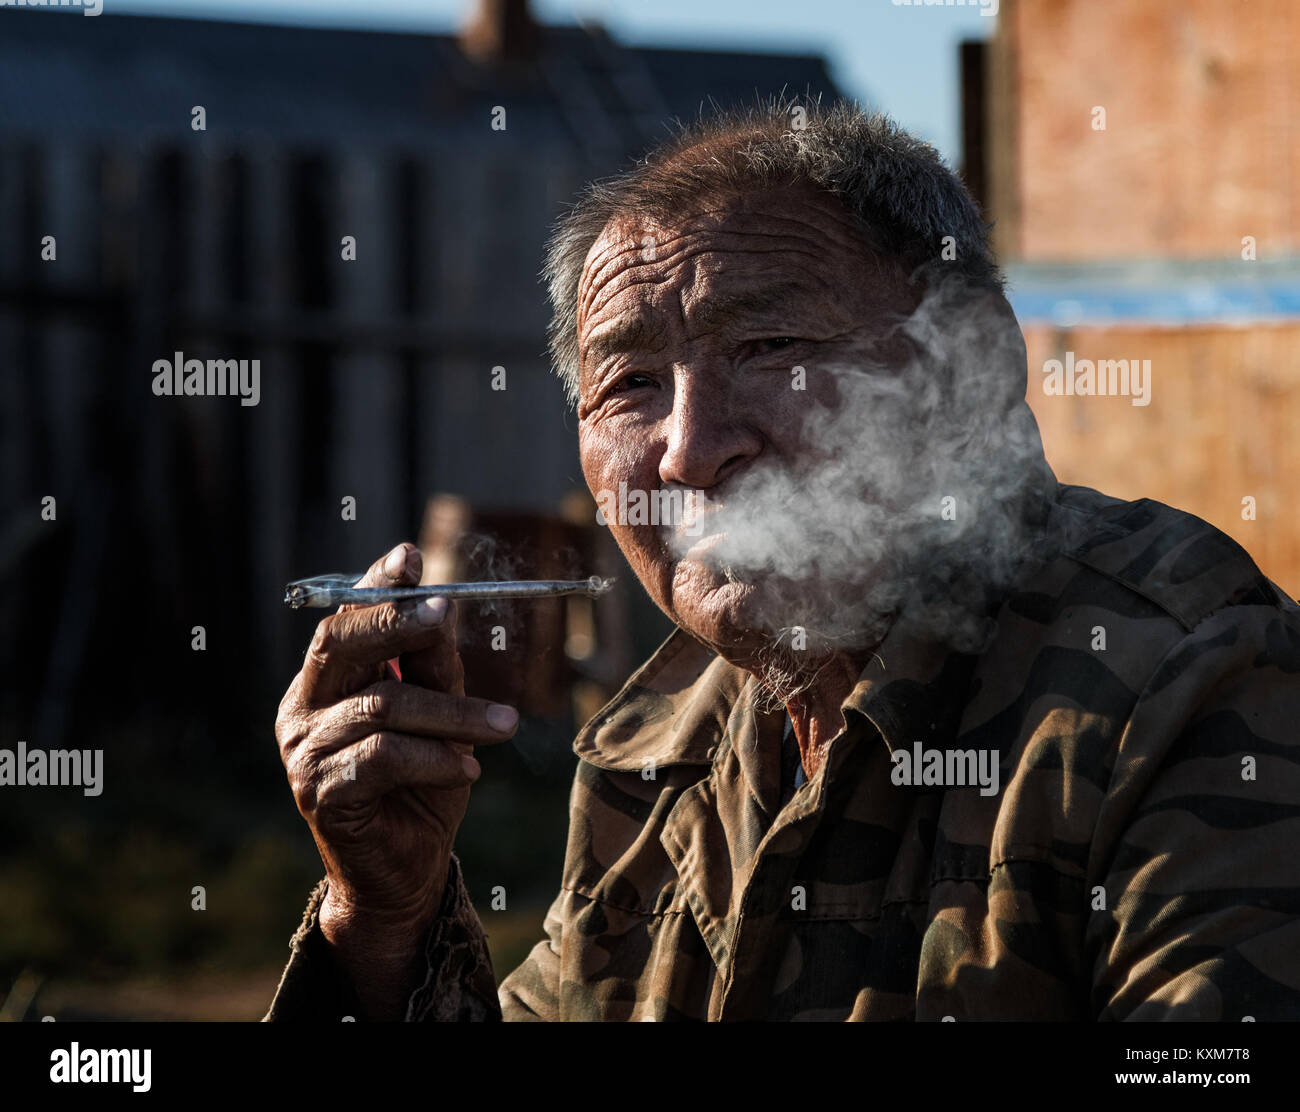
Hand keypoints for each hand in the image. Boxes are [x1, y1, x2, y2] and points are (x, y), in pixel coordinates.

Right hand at [275, 542, 518, 1013]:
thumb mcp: (437, 716)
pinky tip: (468, 768)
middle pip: (343, 643)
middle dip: (399, 622)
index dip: (377, 585)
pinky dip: (434, 756)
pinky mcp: (321, 792)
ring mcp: (304, 751)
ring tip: (504, 725)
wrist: (403, 872)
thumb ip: (432, 667)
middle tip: (446, 615)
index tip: (411, 556)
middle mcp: (302, 708)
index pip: (345, 618)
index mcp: (326, 681)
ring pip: (382, 705)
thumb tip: (442, 606)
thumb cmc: (422, 786)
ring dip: (452, 711)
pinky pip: (383, 757)